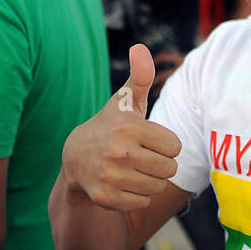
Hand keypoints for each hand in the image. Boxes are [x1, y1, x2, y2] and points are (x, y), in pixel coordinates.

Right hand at [60, 43, 182, 211]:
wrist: (75, 158)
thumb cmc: (111, 126)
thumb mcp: (124, 101)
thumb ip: (140, 76)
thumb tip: (140, 47)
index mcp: (130, 128)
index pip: (175, 147)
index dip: (165, 145)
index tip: (148, 141)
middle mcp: (119, 152)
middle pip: (170, 169)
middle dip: (160, 164)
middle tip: (142, 157)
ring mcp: (111, 177)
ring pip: (157, 187)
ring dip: (149, 181)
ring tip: (132, 169)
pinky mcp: (105, 198)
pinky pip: (142, 202)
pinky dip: (137, 197)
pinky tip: (123, 184)